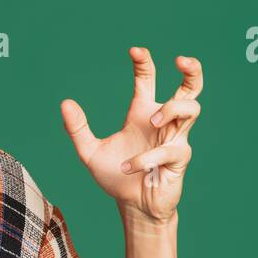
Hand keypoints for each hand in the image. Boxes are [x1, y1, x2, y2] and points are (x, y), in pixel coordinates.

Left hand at [60, 47, 203, 224]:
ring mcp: (175, 138)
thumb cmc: (116, 177)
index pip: (148, 79)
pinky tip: (127, 167)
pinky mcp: (179, 159)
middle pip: (191, 87)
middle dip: (192, 69)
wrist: (132, 207)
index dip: (144, 62)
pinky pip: (169, 149)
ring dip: (171, 109)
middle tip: (181, 60)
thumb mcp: (90, 152)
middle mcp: (162, 122)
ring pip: (191, 108)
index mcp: (142, 113)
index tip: (134, 50)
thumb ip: (77, 129)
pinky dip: (145, 157)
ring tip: (150, 120)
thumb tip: (65, 102)